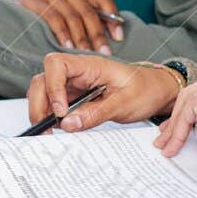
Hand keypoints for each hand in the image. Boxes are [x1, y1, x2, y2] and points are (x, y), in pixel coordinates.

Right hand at [12, 0, 122, 54]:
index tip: (118, 38)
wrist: (5, 12)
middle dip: (98, 35)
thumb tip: (110, 35)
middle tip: (104, 53)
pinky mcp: (35, 0)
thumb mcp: (64, 12)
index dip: (113, 18)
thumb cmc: (39, 17)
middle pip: (89, 11)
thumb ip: (83, 17)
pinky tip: (68, 48)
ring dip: (81, 39)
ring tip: (86, 54)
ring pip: (73, 17)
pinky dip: (63, 35)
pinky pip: (55, 19)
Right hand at [26, 53, 180, 130]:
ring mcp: (74, 85)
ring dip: (43, 112)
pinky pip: (55, 105)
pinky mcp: (75, 98)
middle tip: (45, 129)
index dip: (52, 86)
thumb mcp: (125, 103)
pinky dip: (52, 118)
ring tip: (50, 133)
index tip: (61, 111)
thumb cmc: (145, 90)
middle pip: (43, 80)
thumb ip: (96, 113)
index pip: (56, 64)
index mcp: (90, 65)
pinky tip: (58, 131)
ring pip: (45, 93)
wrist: (157, 91)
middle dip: (39, 104)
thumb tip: (67, 124)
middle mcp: (77, 72)